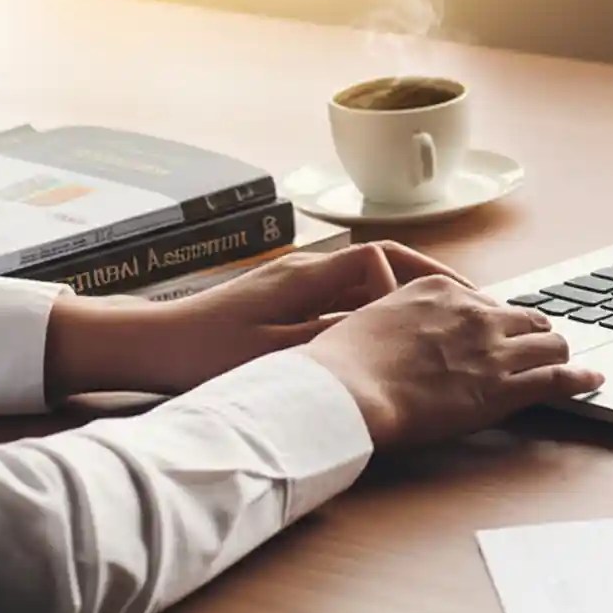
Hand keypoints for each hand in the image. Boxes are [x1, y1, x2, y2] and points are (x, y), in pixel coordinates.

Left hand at [45, 241, 469, 397]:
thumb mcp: (275, 354)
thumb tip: (389, 329)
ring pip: (366, 278)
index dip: (416, 278)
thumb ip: (334, 338)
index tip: (446, 304)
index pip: (379, 258)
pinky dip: (376, 309)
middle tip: (468, 303)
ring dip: (405, 294)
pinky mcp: (282, 299)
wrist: (144, 345)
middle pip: (382, 260)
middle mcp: (305, 268)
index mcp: (307, 275)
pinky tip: (387, 337)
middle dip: (428, 279)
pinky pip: (346, 295)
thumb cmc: (202, 354)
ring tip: (440, 319)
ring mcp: (294, 281)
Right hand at [299, 274, 604, 445]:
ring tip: (566, 364)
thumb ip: (401, 314)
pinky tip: (593, 380)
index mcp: (441, 291)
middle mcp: (474, 313)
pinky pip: (557, 379)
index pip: (487, 302)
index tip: (500, 331)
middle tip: (538, 349)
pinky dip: (581, 379)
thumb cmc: (345, 360)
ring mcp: (493, 350)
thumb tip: (406, 329)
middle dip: (533, 335)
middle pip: (526, 319)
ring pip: (549, 345)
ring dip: (558, 355)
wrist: (346, 390)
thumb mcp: (373, 316)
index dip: (498, 322)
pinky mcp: (504, 388)